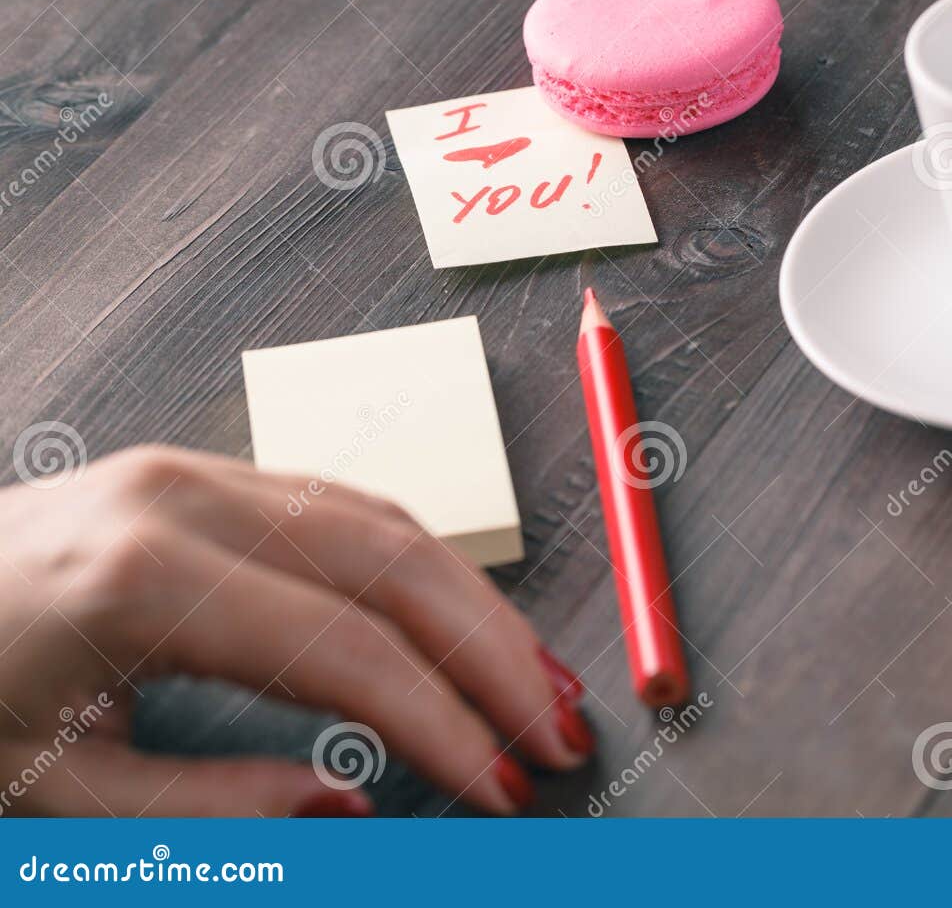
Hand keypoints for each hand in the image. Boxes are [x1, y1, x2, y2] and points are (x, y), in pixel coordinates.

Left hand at [0, 446, 590, 815]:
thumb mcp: (55, 792)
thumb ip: (209, 811)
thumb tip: (350, 807)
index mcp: (142, 579)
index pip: (347, 651)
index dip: (446, 722)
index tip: (509, 784)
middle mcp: (185, 500)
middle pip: (395, 561)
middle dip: (497, 652)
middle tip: (566, 730)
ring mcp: (198, 471)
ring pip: (387, 520)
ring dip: (478, 602)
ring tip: (543, 679)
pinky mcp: (206, 472)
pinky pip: (347, 507)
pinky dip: (425, 568)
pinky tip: (465, 619)